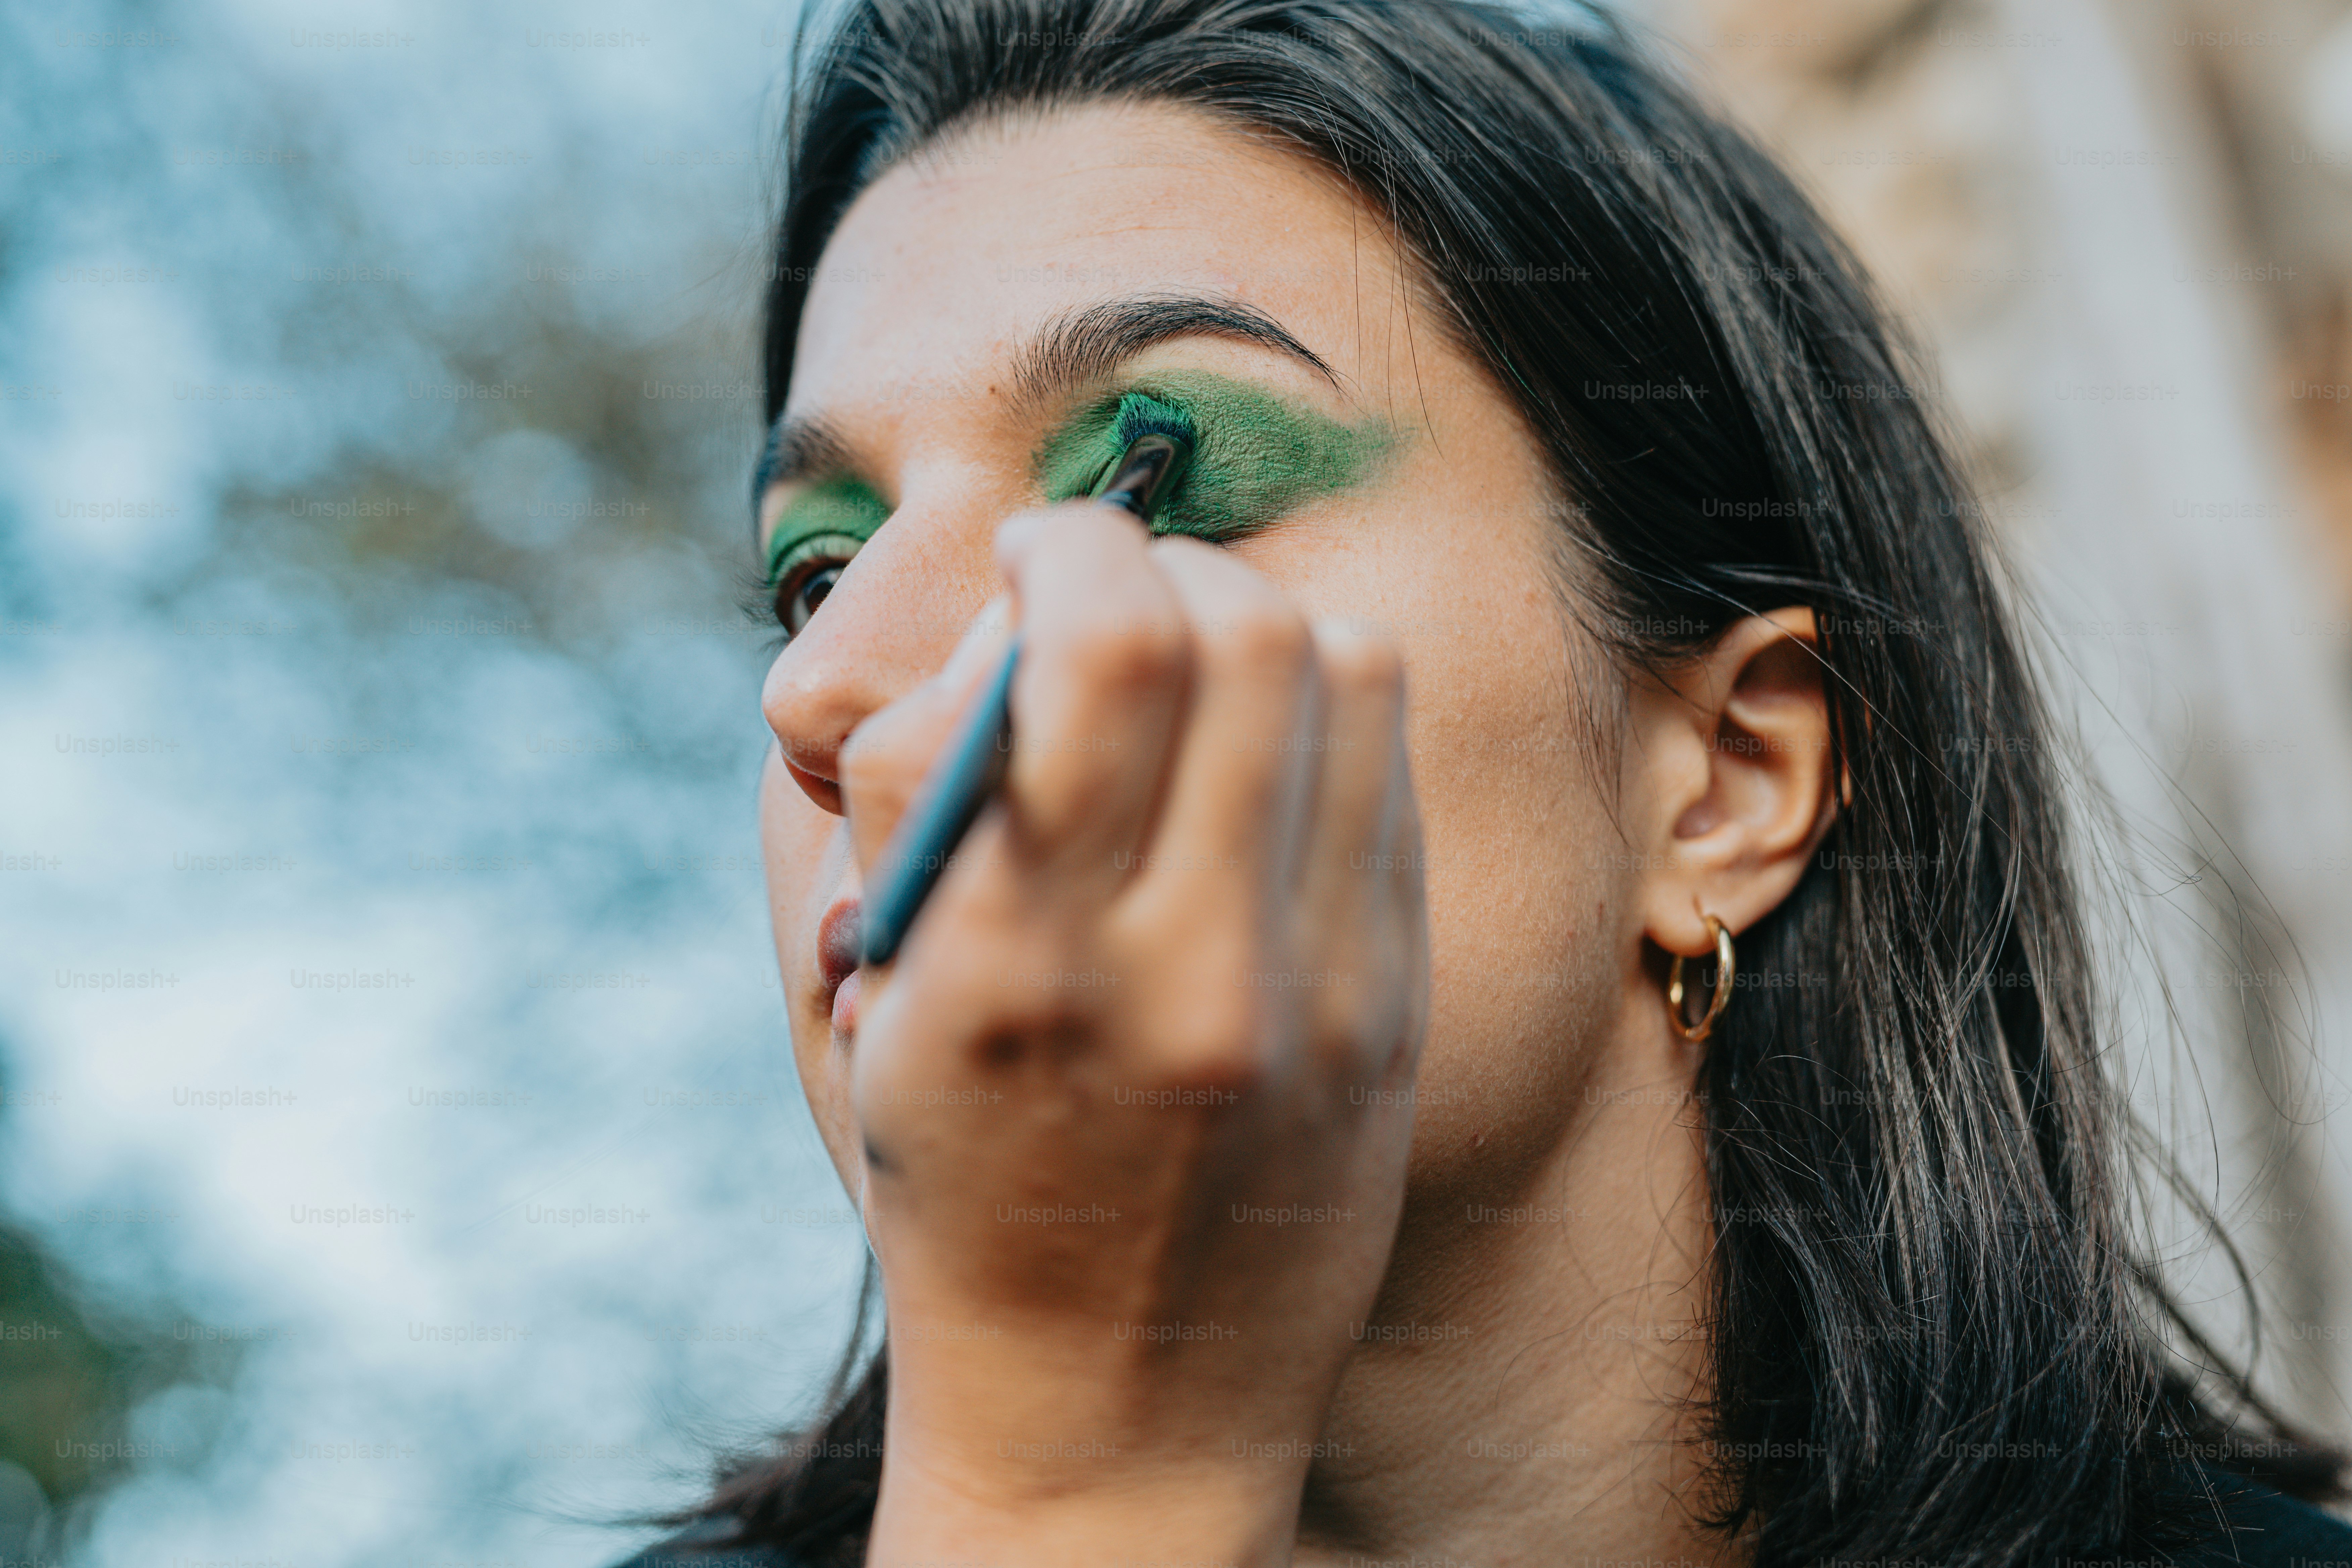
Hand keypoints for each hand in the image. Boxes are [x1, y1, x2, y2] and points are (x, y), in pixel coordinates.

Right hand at [838, 498, 1430, 1565]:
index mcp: (1016, 962)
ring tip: (1190, 675)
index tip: (1036, 562)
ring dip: (1253, 623)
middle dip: (1158, 564)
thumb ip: (924, 795)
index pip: (1099, 648)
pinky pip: (1388, 773)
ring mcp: (1314, 988)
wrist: (1117, 1411)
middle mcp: (1184, 966)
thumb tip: (1018, 624)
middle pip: (1235, 628)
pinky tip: (1260, 760)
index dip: (1068, 549)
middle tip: (1109, 601)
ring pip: (1341, 668)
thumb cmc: (965, 1190)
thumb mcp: (885, 1003)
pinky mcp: (1391, 1011)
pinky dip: (1321, 712)